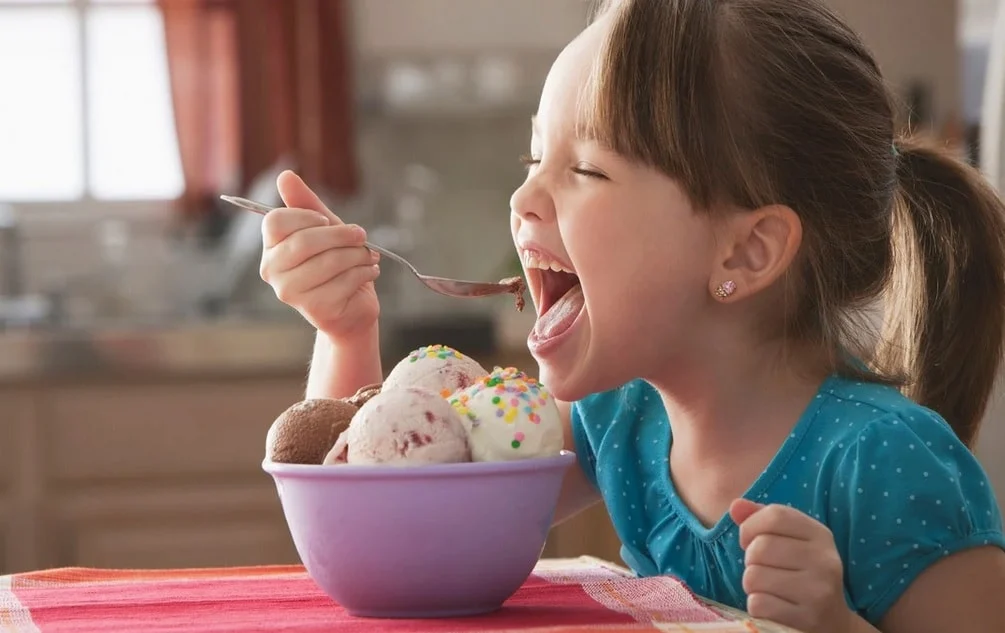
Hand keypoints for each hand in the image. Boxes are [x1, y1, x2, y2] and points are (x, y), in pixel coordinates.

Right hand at [260, 170, 380, 340]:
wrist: (352, 307)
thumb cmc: (337, 264)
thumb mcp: (325, 228)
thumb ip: (306, 203)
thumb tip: (285, 175)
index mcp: (271, 247)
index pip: (277, 221)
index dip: (307, 216)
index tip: (328, 221)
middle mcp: (272, 271)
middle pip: (305, 241)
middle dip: (342, 235)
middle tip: (362, 235)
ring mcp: (290, 292)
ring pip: (329, 261)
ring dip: (358, 255)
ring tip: (368, 255)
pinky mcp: (314, 308)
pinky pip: (344, 281)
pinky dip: (364, 272)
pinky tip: (369, 272)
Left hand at [730, 499, 853, 632]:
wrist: (832, 623)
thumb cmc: (802, 574)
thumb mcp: (789, 541)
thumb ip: (761, 519)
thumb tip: (735, 506)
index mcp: (820, 535)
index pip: (775, 515)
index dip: (750, 526)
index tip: (750, 540)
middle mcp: (825, 560)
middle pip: (760, 547)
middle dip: (750, 560)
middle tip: (763, 569)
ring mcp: (818, 591)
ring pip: (754, 576)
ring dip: (752, 585)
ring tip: (769, 588)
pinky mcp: (807, 619)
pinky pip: (758, 604)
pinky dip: (756, 606)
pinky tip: (773, 607)